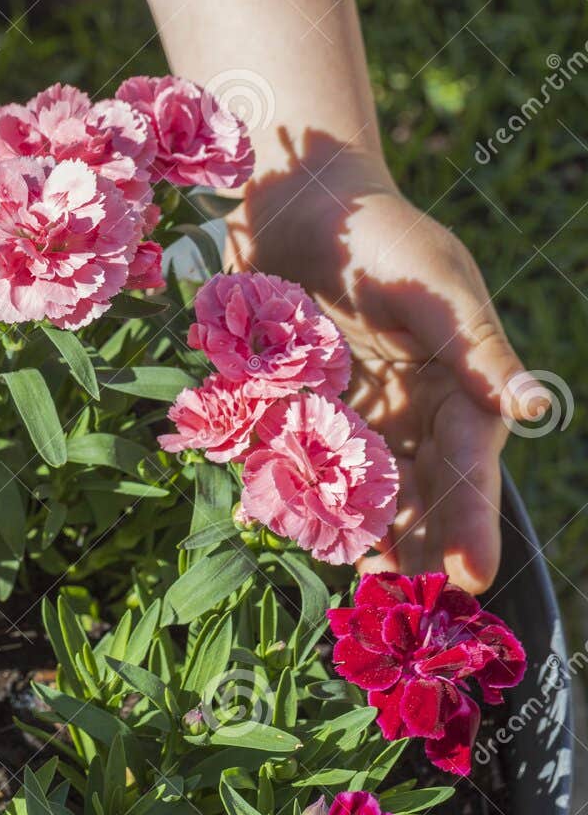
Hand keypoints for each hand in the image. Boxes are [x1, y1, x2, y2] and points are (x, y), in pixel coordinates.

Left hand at [226, 147, 529, 592]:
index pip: (470, 470)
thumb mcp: (438, 289)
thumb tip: (536, 409)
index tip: (472, 576)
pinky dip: (290, 497)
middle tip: (408, 606)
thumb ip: (478, 353)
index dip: (471, 522)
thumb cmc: (387, 241)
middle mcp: (408, 418)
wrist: (302, 208)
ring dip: (356, 540)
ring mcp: (351, 421)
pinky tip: (278, 528)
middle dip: (415, 551)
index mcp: (457, 393)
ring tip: (355, 589)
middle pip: (417, 498)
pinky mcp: (297, 415)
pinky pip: (296, 467)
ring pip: (359, 496)